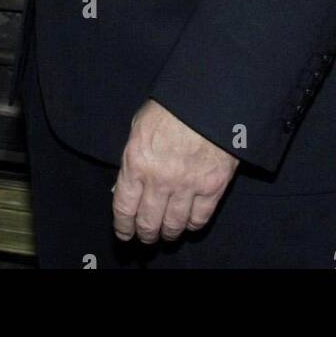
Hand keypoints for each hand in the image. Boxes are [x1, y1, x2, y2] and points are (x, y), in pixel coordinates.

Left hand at [111, 100, 238, 244]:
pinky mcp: (212, 187)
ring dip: (168, 233)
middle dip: (145, 234)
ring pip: (173, 225)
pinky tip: (188, 223)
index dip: (123, 226)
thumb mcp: (140, 127)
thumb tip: (127, 185)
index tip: (124, 234)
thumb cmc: (171, 107)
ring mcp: (187, 186)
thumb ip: (133, 157)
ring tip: (166, 233)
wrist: (207, 99)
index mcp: (137, 162)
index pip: (124, 207)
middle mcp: (159, 180)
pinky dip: (192, 225)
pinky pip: (199, 218)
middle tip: (146, 237)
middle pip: (148, 222)